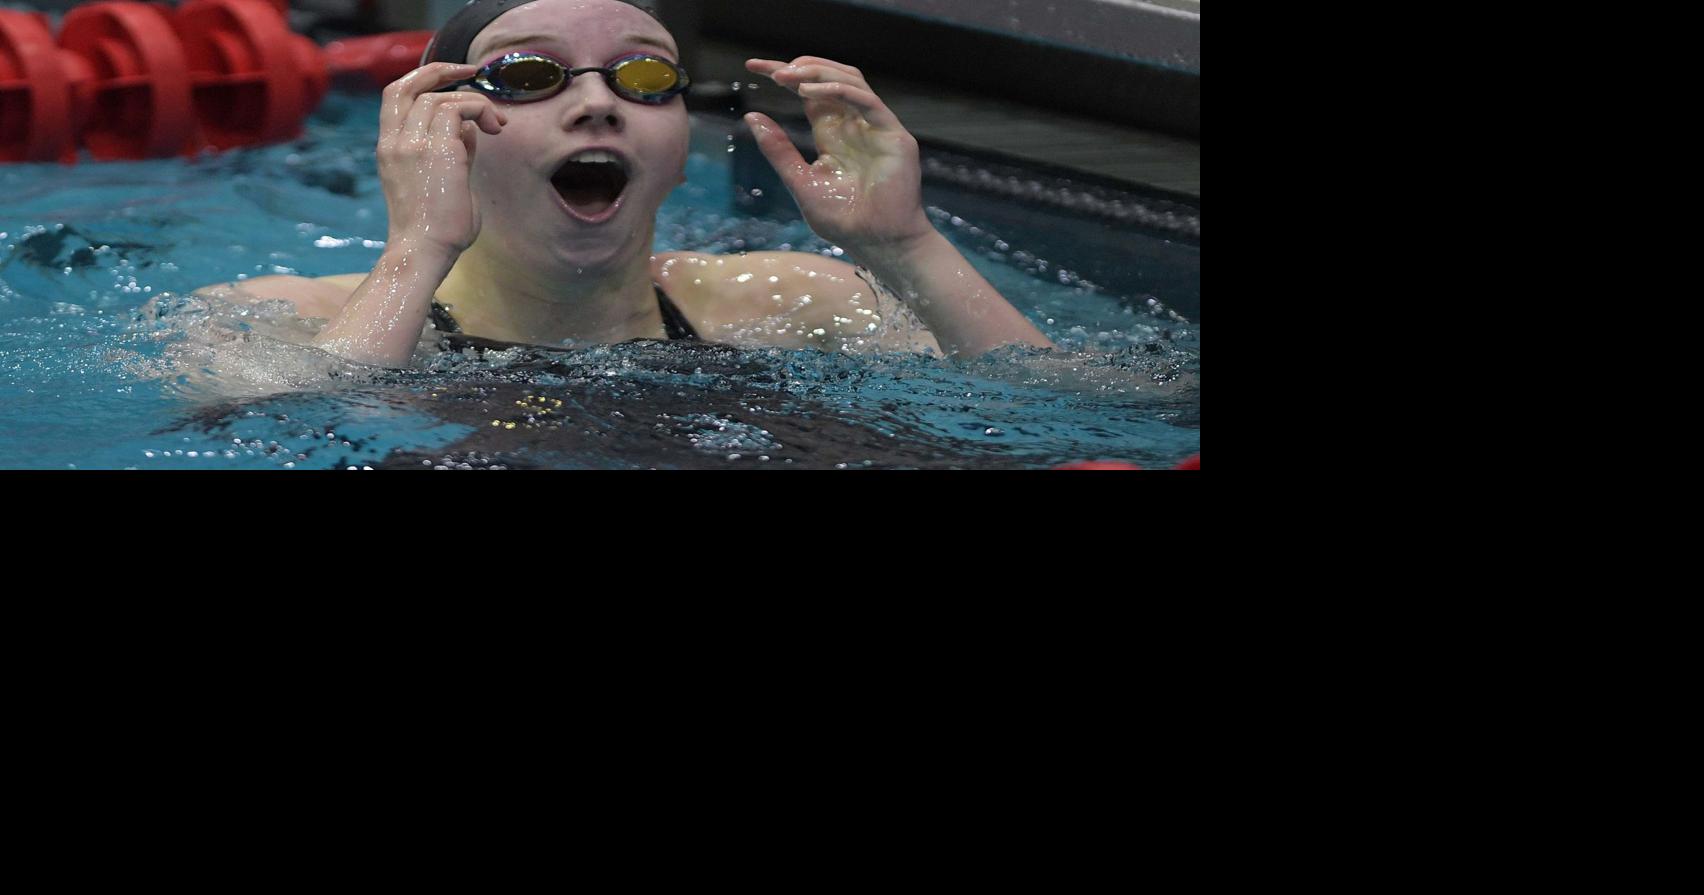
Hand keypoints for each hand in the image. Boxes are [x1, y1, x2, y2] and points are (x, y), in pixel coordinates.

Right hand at [376, 63, 506, 256]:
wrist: (424, 252)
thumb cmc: (436, 230)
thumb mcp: (443, 183)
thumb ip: (453, 154)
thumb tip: (471, 131)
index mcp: (390, 149)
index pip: (395, 96)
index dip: (423, 80)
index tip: (453, 80)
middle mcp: (395, 141)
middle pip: (409, 84)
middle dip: (442, 70)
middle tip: (472, 70)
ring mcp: (412, 143)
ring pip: (441, 97)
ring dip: (475, 102)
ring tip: (497, 125)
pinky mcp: (438, 149)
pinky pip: (460, 108)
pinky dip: (481, 110)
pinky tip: (495, 130)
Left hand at [744, 56, 933, 251]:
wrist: (878, 245)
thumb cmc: (844, 221)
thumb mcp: (801, 182)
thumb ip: (779, 151)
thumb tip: (751, 116)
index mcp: (833, 134)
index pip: (809, 93)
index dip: (785, 76)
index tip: (754, 67)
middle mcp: (855, 125)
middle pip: (829, 78)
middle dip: (800, 67)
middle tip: (771, 69)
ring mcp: (875, 127)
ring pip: (850, 81)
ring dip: (818, 73)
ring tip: (788, 76)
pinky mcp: (893, 135)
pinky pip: (867, 101)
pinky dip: (838, 91)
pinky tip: (809, 94)